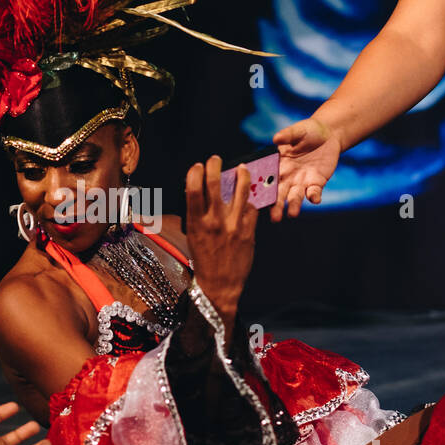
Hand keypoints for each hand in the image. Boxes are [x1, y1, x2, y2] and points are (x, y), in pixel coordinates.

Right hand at [184, 156, 257, 332]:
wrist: (220, 285)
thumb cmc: (204, 261)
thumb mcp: (193, 237)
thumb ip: (197, 216)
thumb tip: (199, 193)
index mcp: (196, 223)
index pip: (193, 190)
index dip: (195, 173)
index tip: (197, 165)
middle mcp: (214, 222)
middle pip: (215, 186)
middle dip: (214, 167)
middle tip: (215, 158)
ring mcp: (233, 227)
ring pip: (240, 192)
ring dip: (241, 176)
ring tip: (242, 168)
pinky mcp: (248, 233)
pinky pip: (252, 209)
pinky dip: (251, 202)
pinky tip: (250, 199)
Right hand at [269, 117, 340, 221]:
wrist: (329, 134)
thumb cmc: (309, 130)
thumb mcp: (297, 130)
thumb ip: (287, 135)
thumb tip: (276, 138)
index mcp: (279, 164)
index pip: (268, 179)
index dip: (262, 189)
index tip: (257, 199)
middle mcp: (288, 176)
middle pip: (280, 193)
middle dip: (276, 205)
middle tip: (274, 217)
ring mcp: (302, 181)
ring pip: (295, 197)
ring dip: (294, 205)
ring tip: (292, 214)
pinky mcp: (317, 183)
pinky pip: (314, 193)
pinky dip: (314, 197)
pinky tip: (314, 199)